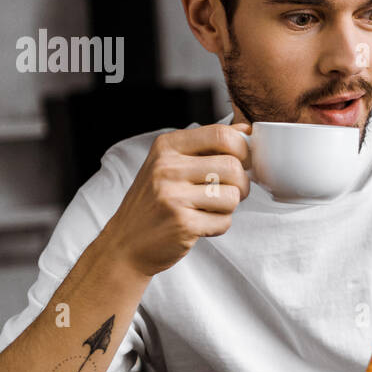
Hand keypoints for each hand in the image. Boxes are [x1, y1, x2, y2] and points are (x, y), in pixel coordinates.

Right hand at [99, 123, 251, 277]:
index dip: (242, 149)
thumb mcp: (172, 164)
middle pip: (233, 166)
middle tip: (229, 191)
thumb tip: (244, 129)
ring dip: (229, 206)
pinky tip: (200, 224)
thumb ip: (207, 146)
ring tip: (209, 208)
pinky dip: (219, 225)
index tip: (241, 162)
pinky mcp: (182, 224)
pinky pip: (225, 221)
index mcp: (167, 146)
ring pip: (233, 195)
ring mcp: (173, 196)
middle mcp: (167, 168)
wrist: (126, 242)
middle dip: (241, 183)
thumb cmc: (155, 201)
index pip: (221, 134)